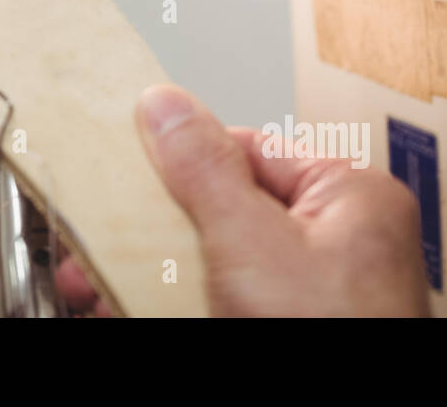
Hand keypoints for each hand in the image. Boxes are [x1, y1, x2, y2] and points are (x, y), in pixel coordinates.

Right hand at [56, 84, 430, 316]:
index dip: (179, 161)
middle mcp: (339, 246)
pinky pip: (219, 305)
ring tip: (95, 286)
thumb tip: (167, 106)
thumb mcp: (250, 242)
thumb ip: (204, 170)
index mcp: (351, 200)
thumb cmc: (332, 339)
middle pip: (222, 211)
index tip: (123, 167)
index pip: (247, 150)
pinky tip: (125, 308)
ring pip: (213, 266)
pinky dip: (173, 306)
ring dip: (150, 273)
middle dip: (151, 230)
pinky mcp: (283, 327)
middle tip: (97, 238)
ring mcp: (312, 298)